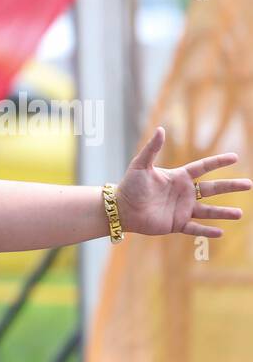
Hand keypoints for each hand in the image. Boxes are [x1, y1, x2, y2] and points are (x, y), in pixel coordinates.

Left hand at [116, 127, 250, 237]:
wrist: (121, 209)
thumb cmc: (129, 186)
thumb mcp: (140, 165)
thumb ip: (152, 149)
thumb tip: (160, 129)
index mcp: (178, 177)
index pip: (203, 168)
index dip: (218, 162)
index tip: (235, 157)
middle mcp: (184, 193)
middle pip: (212, 189)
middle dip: (231, 186)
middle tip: (249, 185)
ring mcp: (181, 209)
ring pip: (208, 210)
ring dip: (223, 212)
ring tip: (240, 214)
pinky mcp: (176, 224)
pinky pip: (194, 228)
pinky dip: (206, 231)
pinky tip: (221, 232)